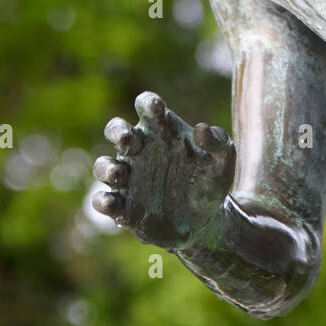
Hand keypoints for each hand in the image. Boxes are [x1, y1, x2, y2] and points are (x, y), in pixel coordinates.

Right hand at [91, 92, 235, 250]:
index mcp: (161, 131)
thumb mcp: (222, 161)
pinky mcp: (124, 207)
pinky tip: (112, 203)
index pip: (147, 106)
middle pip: (116, 130)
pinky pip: (103, 201)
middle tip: (127, 139)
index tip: (156, 107)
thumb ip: (218, 142)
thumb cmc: (210, 181)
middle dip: (117, 131)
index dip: (148, 103)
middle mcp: (139, 151)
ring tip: (120, 173)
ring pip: (104, 166)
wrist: (207, 222)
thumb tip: (200, 128)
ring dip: (107, 168)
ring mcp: (128, 179)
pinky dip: (103, 201)